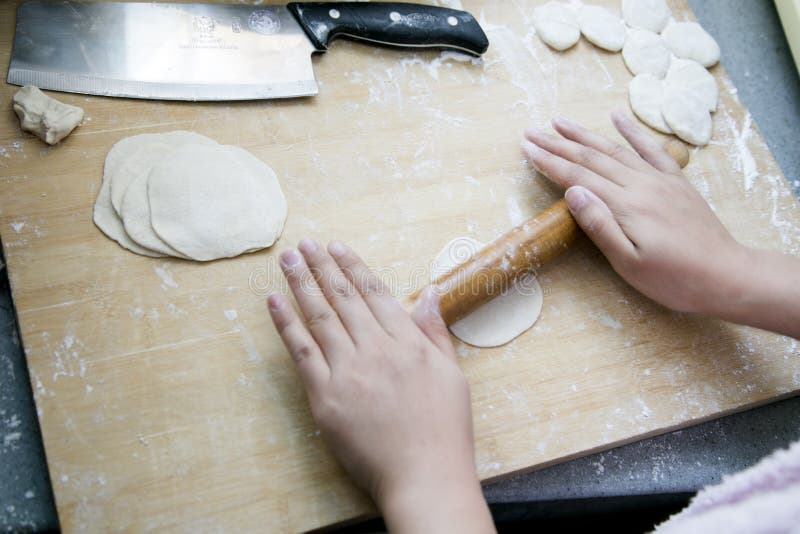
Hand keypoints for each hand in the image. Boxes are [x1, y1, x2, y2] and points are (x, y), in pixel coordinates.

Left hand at [267, 239, 494, 533]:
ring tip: (287, 260)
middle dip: (321, 267)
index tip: (335, 247)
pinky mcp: (325, 398)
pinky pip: (301, 352)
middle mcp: (376, 349)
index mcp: (408, 342)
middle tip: (303, 244)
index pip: (374, 293)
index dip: (352, 267)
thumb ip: (434, 331)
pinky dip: (286, 324)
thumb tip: (428, 292)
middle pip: (343, 298)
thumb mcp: (452, 374)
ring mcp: (348, 372)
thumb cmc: (444, 428)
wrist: (424, 475)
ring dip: (301, 284)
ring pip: (319, 318)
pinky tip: (274, 301)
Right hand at [522, 112, 747, 315]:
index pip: (577, 176)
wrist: (725, 275)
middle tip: (531, 132)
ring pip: (615, 149)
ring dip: (585, 134)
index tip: (527, 149)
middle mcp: (640, 184)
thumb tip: (572, 191)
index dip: (550, 162)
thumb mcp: (629, 263)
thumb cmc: (673, 279)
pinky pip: (651, 149)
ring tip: (560, 122)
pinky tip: (617, 117)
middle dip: (558, 144)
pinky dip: (632, 131)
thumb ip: (600, 225)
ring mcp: (660, 180)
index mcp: (625, 205)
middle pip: (591, 158)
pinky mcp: (676, 182)